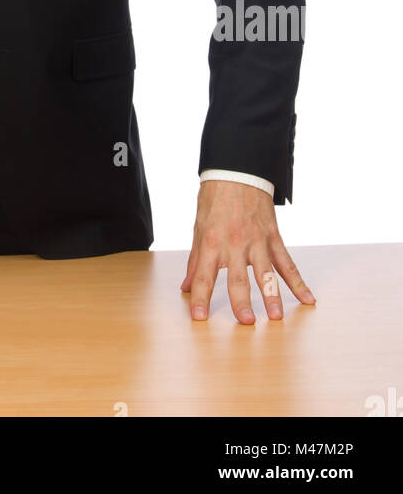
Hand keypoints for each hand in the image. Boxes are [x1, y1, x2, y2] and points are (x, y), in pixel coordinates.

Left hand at [181, 180, 315, 322]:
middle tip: (246, 322)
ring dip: (272, 296)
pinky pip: (287, 263)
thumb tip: (185, 287)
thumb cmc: (214, 200)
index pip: (203, 276)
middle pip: (238, 279)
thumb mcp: (199, 228)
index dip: (200, 298)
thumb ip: (195, 260)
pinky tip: (308, 299)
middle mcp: (234, 244)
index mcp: (212, 243)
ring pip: (266, 273)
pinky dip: (298, 282)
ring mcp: (256, 241)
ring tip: (276, 317)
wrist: (236, 171)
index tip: (199, 317)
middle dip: (241, 302)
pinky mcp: (272, 237)